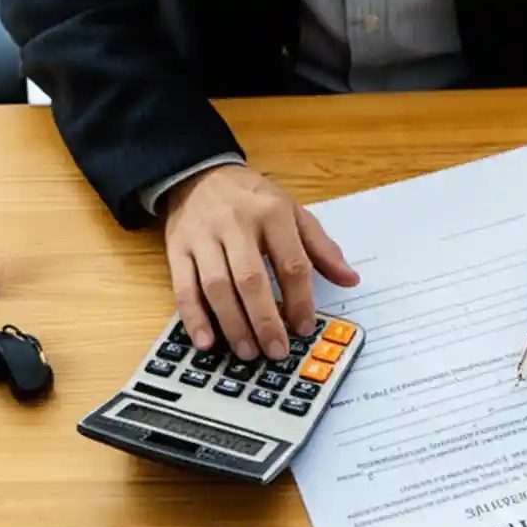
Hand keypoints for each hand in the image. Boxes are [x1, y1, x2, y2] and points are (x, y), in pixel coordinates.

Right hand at [163, 164, 359, 360]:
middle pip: (251, 279)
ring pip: (217, 287)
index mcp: (272, 213)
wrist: (199, 174)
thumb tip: (350, 279)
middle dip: (265, 321)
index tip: (304, 328)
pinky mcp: (177, 248)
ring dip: (233, 324)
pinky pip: (184, 288)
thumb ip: (320, 247)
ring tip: (247, 352)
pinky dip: (193, 318)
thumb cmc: (251, 199)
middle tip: (276, 351)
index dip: (300, 301)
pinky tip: (206, 342)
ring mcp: (203, 237)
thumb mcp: (292, 211)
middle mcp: (236, 223)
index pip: (291, 263)